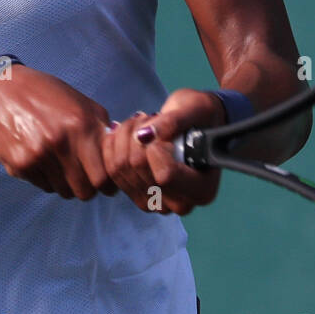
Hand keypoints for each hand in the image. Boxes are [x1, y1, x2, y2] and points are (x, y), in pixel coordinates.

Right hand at [0, 65, 117, 201]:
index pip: (104, 177)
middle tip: (85, 175)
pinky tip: (42, 158)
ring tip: (61, 163)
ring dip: (67, 183)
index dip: (108, 183)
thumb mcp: (81, 103)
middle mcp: (61, 143)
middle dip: (88, 186)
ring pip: (64, 192)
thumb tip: (121, 155)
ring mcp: (38, 156)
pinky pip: (44, 186)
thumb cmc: (46, 95)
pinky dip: (47, 179)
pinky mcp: (19, 165)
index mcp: (81, 125)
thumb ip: (102, 129)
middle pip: (85, 191)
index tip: (107, 181)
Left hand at [102, 88, 223, 214]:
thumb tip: (146, 135)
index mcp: (202, 189)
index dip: (155, 148)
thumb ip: (175, 122)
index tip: (160, 131)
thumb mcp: (196, 110)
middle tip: (149, 116)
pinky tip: (124, 131)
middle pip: (138, 168)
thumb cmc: (201, 118)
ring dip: (125, 136)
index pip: (166, 175)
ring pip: (121, 167)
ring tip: (140, 121)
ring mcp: (156, 202)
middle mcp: (179, 203)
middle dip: (138, 134)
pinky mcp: (136, 195)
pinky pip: (111, 170)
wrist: (192, 125)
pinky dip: (113, 145)